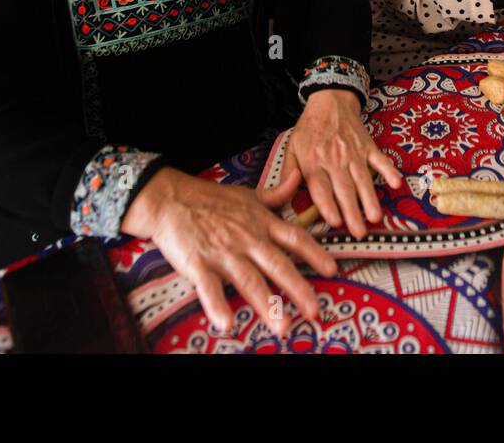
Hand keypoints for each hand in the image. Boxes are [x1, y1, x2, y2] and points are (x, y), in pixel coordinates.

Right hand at [121, 167, 337, 336]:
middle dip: (298, 288)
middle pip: (278, 265)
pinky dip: (218, 305)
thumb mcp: (248, 193)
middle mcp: (247, 239)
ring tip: (282, 326)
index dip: (316, 254)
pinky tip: (227, 324)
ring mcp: (223, 252)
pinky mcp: (198, 263)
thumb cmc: (209, 198)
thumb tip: (297, 177)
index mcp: (261, 222)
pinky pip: (210, 288)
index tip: (333, 270)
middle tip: (315, 310)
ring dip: (267, 304)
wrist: (170, 198)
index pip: (295, 238)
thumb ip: (276, 193)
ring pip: (249, 280)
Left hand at [257, 88, 401, 239]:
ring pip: (363, 179)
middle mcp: (334, 159)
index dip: (328, 205)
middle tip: (358, 232)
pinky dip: (389, 171)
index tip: (334, 222)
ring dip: (370, 199)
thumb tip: (284, 198)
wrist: (330, 101)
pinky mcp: (369, 147)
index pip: (321, 187)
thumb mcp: (292, 148)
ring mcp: (354, 153)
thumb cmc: (309, 129)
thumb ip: (288, 174)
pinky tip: (396, 184)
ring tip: (375, 218)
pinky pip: (380, 160)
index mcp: (313, 161)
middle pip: (344, 189)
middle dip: (352, 212)